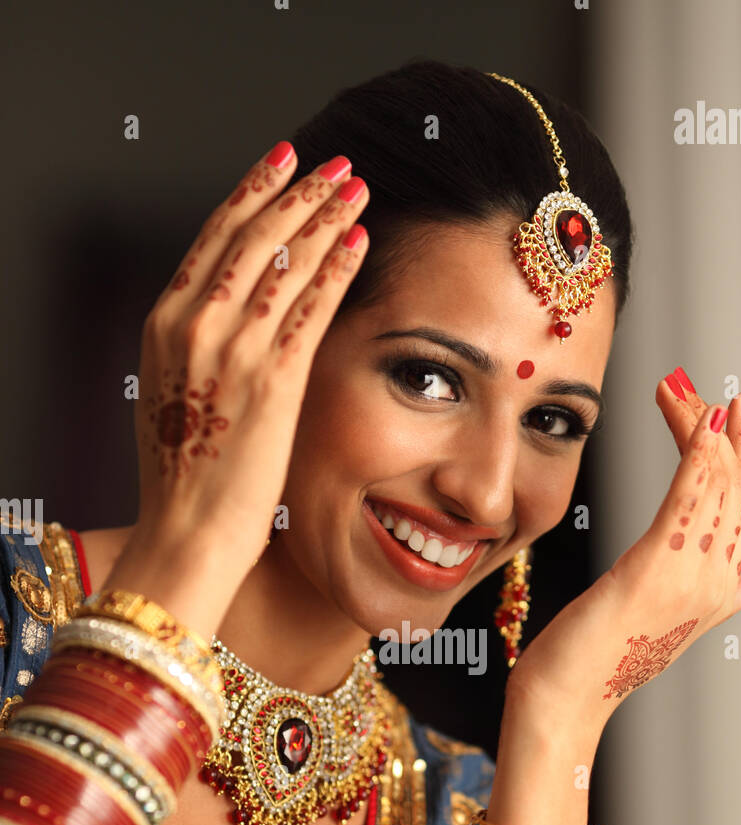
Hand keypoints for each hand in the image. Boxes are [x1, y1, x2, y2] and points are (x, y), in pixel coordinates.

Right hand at [108, 143, 369, 630]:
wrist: (187, 529)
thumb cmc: (184, 477)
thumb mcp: (176, 394)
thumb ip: (198, 349)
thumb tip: (233, 320)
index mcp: (163, 324)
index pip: (214, 237)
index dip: (254, 192)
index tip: (283, 163)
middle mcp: (194, 324)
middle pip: (254, 235)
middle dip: (299, 191)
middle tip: (336, 164)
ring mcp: (233, 349)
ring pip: (286, 261)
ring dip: (326, 216)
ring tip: (357, 189)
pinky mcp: (273, 379)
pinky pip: (311, 305)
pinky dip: (337, 267)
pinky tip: (360, 241)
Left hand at [506, 374, 740, 735]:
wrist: (564, 699)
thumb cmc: (598, 663)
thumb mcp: (668, 625)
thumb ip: (719, 600)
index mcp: (719, 590)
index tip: (736, 412)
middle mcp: (715, 581)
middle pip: (735, 487)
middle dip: (722, 430)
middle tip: (702, 387)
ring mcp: (690, 576)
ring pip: (713, 482)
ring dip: (701, 426)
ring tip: (685, 389)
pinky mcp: (655, 568)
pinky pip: (687, 497)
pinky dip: (696, 451)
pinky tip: (696, 417)